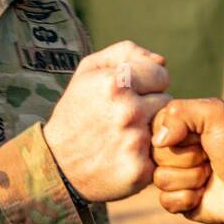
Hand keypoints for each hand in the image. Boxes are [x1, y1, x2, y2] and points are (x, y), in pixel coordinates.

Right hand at [43, 41, 170, 202]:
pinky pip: (162, 155)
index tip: (131, 94)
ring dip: (153, 129)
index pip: (161, 74)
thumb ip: (126, 52)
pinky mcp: (139, 170)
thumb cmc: (77, 110)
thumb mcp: (89, 71)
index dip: (147, 83)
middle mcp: (128, 111)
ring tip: (127, 134)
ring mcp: (135, 142)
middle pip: (166, 101)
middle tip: (124, 118)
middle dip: (150, 107)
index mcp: (116, 83)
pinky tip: (128, 155)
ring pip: (167, 127)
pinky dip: (150, 154)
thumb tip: (161, 61)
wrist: (56, 164)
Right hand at [150, 98, 223, 223]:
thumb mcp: (216, 113)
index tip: (201, 135)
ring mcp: (175, 176)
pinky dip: (188, 197)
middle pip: (157, 155)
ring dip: (192, 178)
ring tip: (210, 174)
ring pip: (160, 179)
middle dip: (188, 157)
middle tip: (209, 156)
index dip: (178, 134)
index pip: (156, 128)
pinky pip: (166, 201)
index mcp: (179, 126)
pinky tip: (204, 193)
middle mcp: (174, 151)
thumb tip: (157, 140)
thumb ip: (181, 111)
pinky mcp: (178, 201)